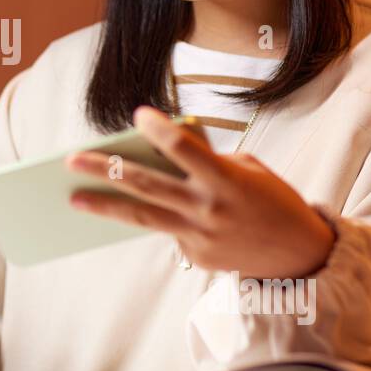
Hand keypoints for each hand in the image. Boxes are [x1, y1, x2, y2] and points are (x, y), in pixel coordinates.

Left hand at [64, 106, 335, 279]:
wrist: (300, 255)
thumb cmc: (272, 200)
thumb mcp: (248, 169)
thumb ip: (207, 160)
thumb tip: (162, 152)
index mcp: (226, 179)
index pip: (184, 149)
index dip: (159, 129)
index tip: (138, 114)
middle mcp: (209, 208)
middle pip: (146, 185)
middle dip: (105, 170)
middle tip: (70, 161)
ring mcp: (200, 236)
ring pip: (142, 217)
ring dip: (104, 205)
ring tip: (74, 198)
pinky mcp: (197, 256)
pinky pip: (170, 231)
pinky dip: (158, 218)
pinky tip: (148, 214)